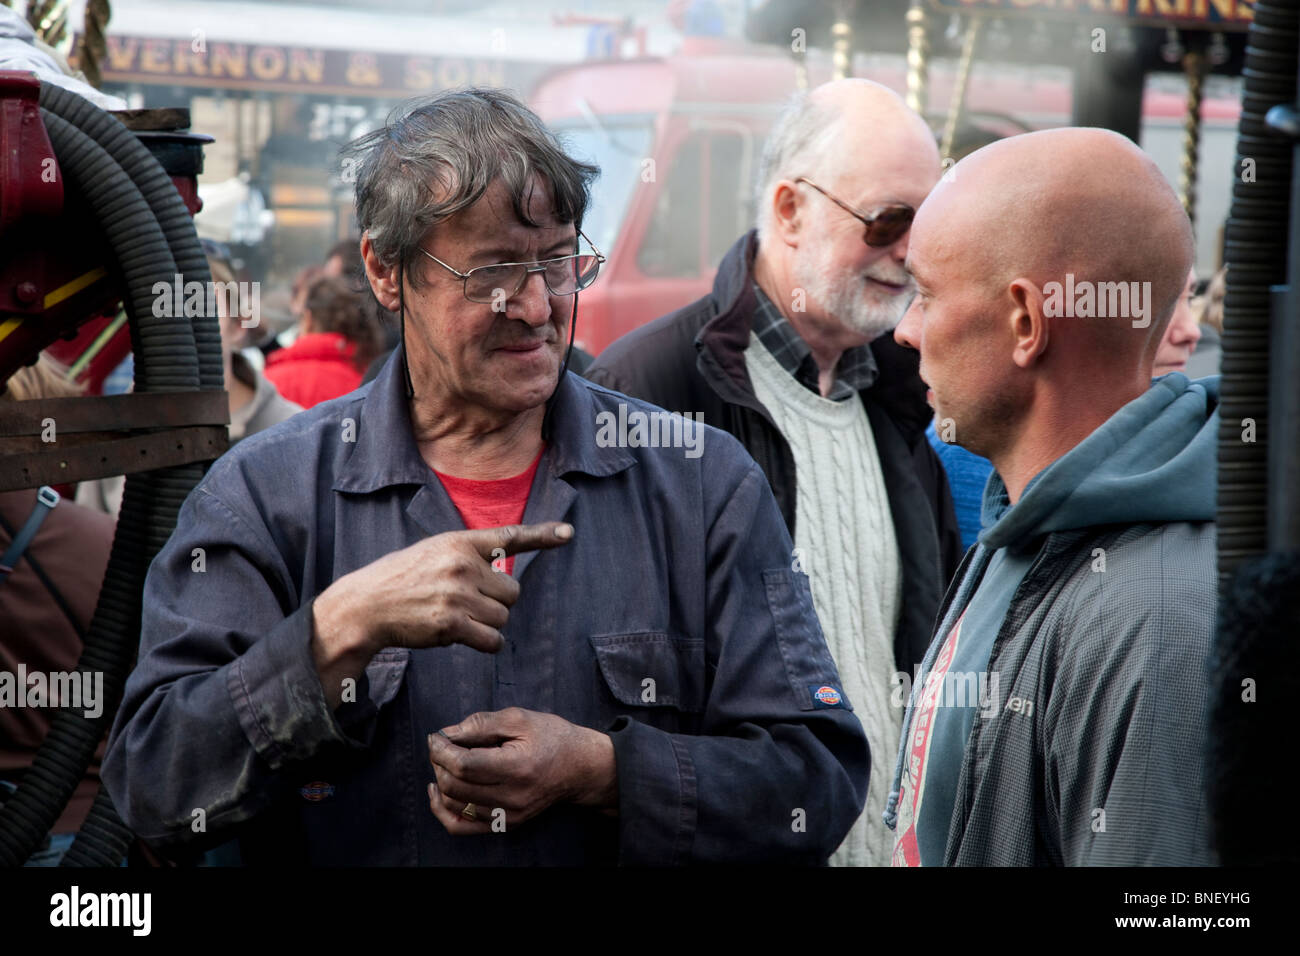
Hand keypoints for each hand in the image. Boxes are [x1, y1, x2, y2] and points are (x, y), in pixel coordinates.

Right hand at [311, 523, 572, 706]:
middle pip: (512, 592)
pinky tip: (464, 637)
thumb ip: (467, 557)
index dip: (543, 535)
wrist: (365, 605)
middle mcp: (462, 565)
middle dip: (496, 602)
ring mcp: (458, 594)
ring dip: (488, 625)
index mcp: (459, 542)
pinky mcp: (452, 624)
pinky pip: (492, 640)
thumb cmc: (400, 580)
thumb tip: (503, 576)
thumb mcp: (433, 553)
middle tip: (468, 604)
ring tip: (458, 618)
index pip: (509, 536)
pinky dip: (485, 643)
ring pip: (503, 618)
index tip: (569, 533)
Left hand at [426, 707, 617, 834]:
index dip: (441, 750)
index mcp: (517, 767)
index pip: (463, 765)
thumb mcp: (520, 718)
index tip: (435, 736)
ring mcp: (507, 815)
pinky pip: (460, 826)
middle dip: (438, 762)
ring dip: (441, 780)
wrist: (579, 768)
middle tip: (442, 745)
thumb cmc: (552, 737)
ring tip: (446, 761)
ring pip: (453, 804)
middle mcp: (512, 797)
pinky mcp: (505, 824)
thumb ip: (480, 724)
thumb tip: (446, 734)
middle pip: (454, 785)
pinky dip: (442, 809)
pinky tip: (438, 791)